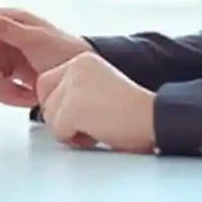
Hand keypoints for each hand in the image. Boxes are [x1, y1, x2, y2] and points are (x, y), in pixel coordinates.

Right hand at [0, 8, 91, 106]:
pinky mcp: (15, 80)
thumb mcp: (32, 37)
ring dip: (6, 87)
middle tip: (7, 75)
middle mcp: (7, 42)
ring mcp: (10, 62)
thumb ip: (3, 28)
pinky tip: (30, 94)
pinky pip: (1, 91)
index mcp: (9, 24)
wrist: (83, 77)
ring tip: (26, 88)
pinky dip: (14, 96)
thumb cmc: (65, 51)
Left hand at [37, 53, 155, 152]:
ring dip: (69, 130)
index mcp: (83, 61)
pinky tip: (97, 135)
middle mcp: (75, 67)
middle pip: (45, 97)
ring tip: (96, 129)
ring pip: (50, 116)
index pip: (48, 82)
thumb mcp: (101, 89)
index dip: (58, 105)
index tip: (78, 115)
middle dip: (59, 116)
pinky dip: (75, 140)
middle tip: (83, 126)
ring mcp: (73, 86)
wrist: (156, 118)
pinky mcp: (73, 107)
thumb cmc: (136, 112)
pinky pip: (58, 131)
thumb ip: (77, 91)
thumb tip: (51, 109)